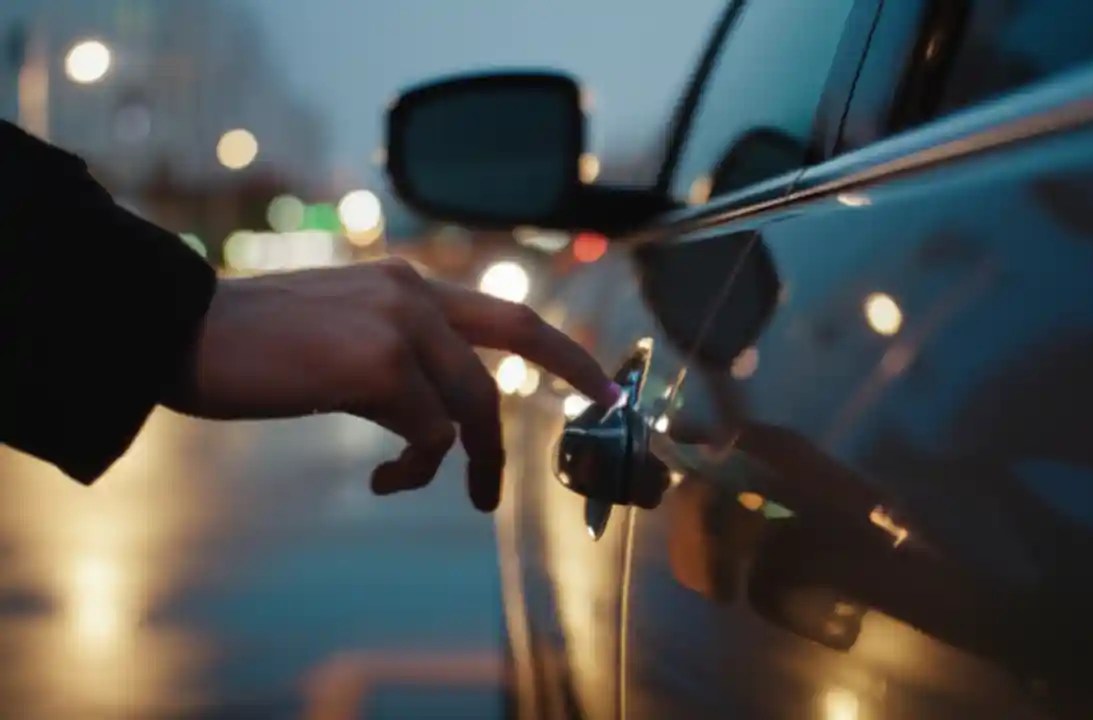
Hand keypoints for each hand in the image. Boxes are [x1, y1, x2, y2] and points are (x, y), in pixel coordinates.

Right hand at [164, 257, 619, 510]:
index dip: (563, 347)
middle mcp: (413, 293)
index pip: (506, 312)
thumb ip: (397, 352)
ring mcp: (399, 325)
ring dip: (474, 460)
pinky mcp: (377, 366)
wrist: (175, 329)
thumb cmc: (250, 343)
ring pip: (475, 404)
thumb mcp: (340, 331)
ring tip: (456, 493)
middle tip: (592, 419)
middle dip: (565, 381)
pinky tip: (381, 483)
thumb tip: (437, 413)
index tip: (602, 382)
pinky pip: (430, 437)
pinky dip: (416, 472)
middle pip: (517, 344)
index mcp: (407, 284)